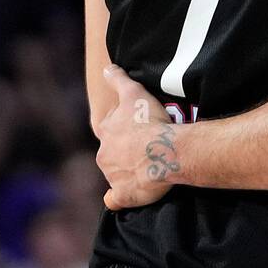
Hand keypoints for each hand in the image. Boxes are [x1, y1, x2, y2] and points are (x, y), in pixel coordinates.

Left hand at [95, 64, 180, 210]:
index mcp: (107, 133)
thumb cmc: (149, 121)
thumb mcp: (133, 92)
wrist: (162, 151)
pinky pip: (116, 199)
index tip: (133, 130)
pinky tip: (127, 194)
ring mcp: (113, 176)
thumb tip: (106, 68)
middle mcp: (105, 155)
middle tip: (145, 148)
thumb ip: (118, 79)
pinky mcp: (124, 194)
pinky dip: (118, 198)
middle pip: (111, 153)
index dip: (120, 129)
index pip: (108, 130)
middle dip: (124, 152)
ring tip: (148, 167)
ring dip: (127, 171)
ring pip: (116, 173)